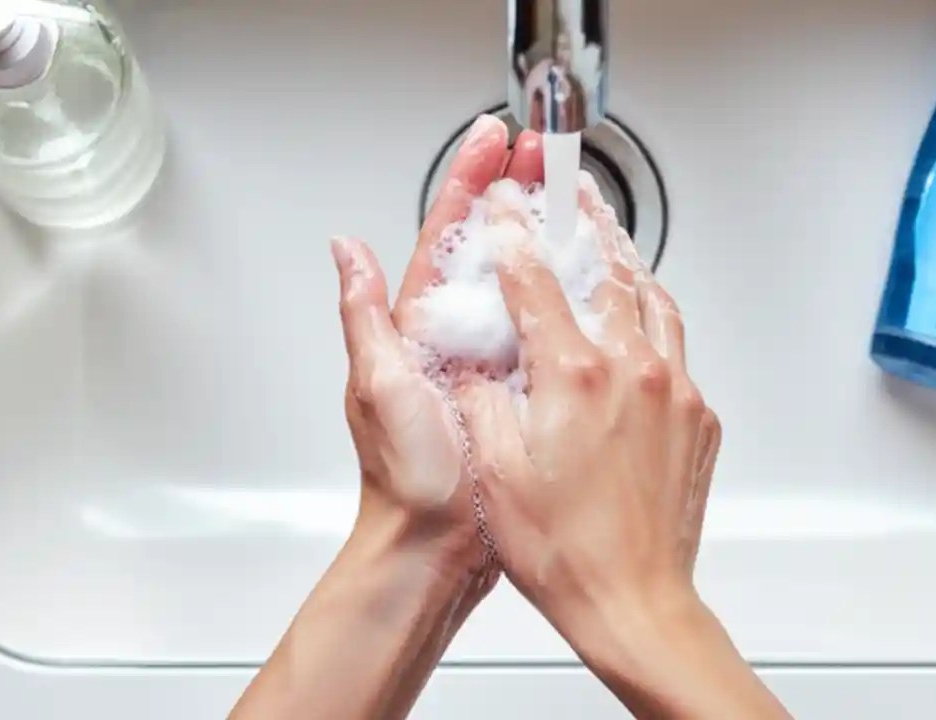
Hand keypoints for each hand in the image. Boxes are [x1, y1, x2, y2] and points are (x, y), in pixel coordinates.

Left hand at [230, 116, 549, 719]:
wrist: (436, 546)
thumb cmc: (406, 478)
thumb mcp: (377, 386)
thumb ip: (364, 315)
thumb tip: (343, 250)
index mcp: (419, 326)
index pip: (445, 233)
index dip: (470, 180)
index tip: (493, 141)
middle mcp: (455, 336)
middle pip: (490, 244)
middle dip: (517, 191)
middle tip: (546, 151)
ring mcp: (490, 360)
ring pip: (523, 281)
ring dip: (546, 235)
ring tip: (573, 195)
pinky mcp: (521, 390)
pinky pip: (548, 330)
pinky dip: (568, 297)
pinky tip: (592, 278)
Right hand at [459, 173, 716, 630]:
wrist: (635, 599)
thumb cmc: (565, 551)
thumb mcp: (494, 472)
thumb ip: (480, 397)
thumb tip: (475, 359)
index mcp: (574, 376)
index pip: (537, 279)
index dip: (514, 232)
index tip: (503, 203)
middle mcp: (633, 370)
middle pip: (606, 268)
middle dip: (581, 218)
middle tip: (570, 183)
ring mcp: (673, 389)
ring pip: (651, 296)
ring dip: (625, 256)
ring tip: (608, 230)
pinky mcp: (697, 415)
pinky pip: (676, 340)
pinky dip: (653, 309)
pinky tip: (641, 309)